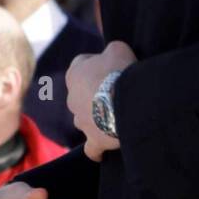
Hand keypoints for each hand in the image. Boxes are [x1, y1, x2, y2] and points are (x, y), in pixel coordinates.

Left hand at [66, 40, 136, 162]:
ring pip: (85, 119)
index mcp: (74, 74)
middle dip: (97, 92)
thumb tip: (111, 55)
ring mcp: (81, 121)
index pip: (82, 63)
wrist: (127, 101)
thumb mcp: (117, 48)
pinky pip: (91, 148)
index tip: (112, 66)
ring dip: (97, 117)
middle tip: (120, 90)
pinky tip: (103, 150)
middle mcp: (72, 98)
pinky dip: (96, 149)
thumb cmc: (120, 71)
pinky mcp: (93, 140)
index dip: (97, 63)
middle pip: (83, 93)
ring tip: (117, 116)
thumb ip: (111, 50)